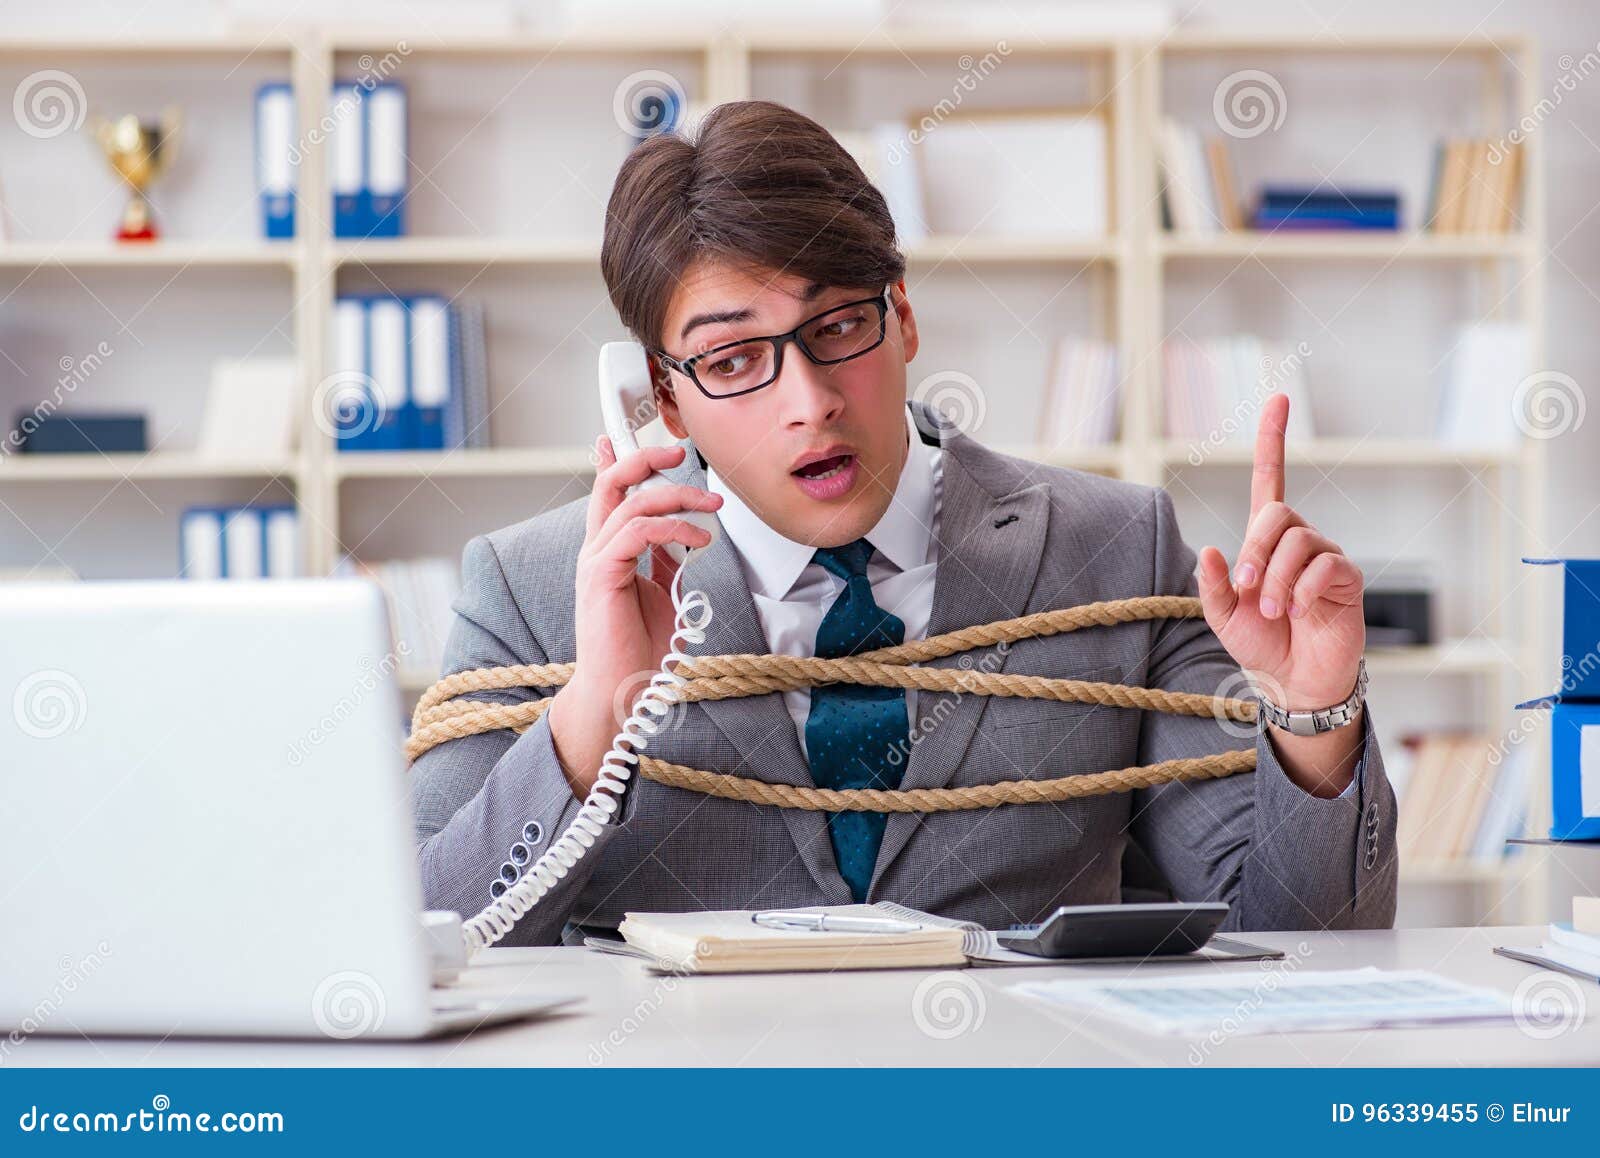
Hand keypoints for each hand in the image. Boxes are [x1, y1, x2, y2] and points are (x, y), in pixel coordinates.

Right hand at [547, 437, 721, 794]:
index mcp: (607, 552)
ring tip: (712, 507)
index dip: (612, 461)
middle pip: (612, 485)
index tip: (615, 436)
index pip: (606, 495)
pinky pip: (637, 532)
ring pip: (631, 502)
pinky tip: (698, 539)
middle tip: (680, 451)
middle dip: (645, 458)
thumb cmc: (640, 650)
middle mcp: (596, 550)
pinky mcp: (601, 575)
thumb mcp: (663, 593)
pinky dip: (673, 528)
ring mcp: (595, 561)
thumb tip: (682, 536)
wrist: (622, 691)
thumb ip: (666, 562)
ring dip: (679, 497)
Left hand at [1194, 394, 1364, 712]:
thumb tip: (1209, 549)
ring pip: (1298, 540)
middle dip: (1255, 549)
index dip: (1273, 439)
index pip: (1272, 479)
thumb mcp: (1222, 616)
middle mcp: (1299, 540)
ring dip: (1275, 576)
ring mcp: (1325, 557)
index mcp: (1266, 540)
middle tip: (1245, 589)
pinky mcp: (1346, 580)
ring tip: (1271, 609)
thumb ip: (1211, 585)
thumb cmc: (1261, 644)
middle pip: (1278, 513)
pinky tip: (1298, 611)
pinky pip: (1324, 566)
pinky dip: (1302, 589)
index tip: (1278, 397)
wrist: (1294, 681)